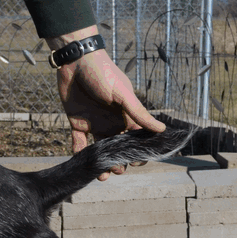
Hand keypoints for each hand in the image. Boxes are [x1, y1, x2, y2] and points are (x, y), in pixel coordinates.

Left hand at [50, 27, 164, 177]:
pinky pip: (78, 142)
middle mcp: (111, 122)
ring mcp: (93, 124)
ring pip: (99, 149)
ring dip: (100, 163)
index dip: (137, 151)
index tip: (137, 162)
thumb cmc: (103, 73)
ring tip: (102, 175)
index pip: (135, 138)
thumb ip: (138, 113)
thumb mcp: (123, 94)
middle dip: (118, 161)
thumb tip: (161, 129)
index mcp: (125, 116)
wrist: (75, 63)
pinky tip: (81, 163)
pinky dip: (79, 153)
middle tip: (117, 170)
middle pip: (117, 147)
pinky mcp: (76, 123)